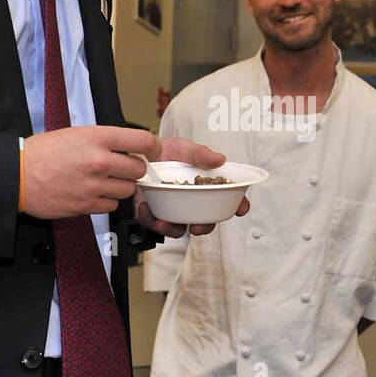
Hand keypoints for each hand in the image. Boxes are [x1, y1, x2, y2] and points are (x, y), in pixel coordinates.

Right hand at [21, 126, 158, 218]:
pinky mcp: (87, 206)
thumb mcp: (77, 134)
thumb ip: (106, 140)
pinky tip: (91, 192)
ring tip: (101, 180)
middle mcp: (99, 161)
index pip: (142, 141)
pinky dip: (106, 201)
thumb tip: (132, 148)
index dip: (152, 147)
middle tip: (119, 168)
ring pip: (128, 190)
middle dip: (133, 169)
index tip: (152, 152)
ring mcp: (94, 186)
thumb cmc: (44, 152)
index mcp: (98, 138)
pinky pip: (112, 205)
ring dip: (120, 186)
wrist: (18, 175)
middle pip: (139, 169)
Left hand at [134, 136, 249, 238]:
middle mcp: (190, 200)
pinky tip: (147, 209)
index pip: (227, 197)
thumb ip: (199, 153)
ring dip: (174, 229)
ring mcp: (172, 208)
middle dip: (204, 226)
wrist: (134, 155)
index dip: (238, 204)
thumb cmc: (162, 152)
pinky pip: (153, 223)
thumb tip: (219, 160)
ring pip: (179, 228)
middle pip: (205, 220)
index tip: (241, 208)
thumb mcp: (181, 148)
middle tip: (198, 226)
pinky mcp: (152, 213)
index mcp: (202, 185)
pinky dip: (150, 219)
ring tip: (165, 222)